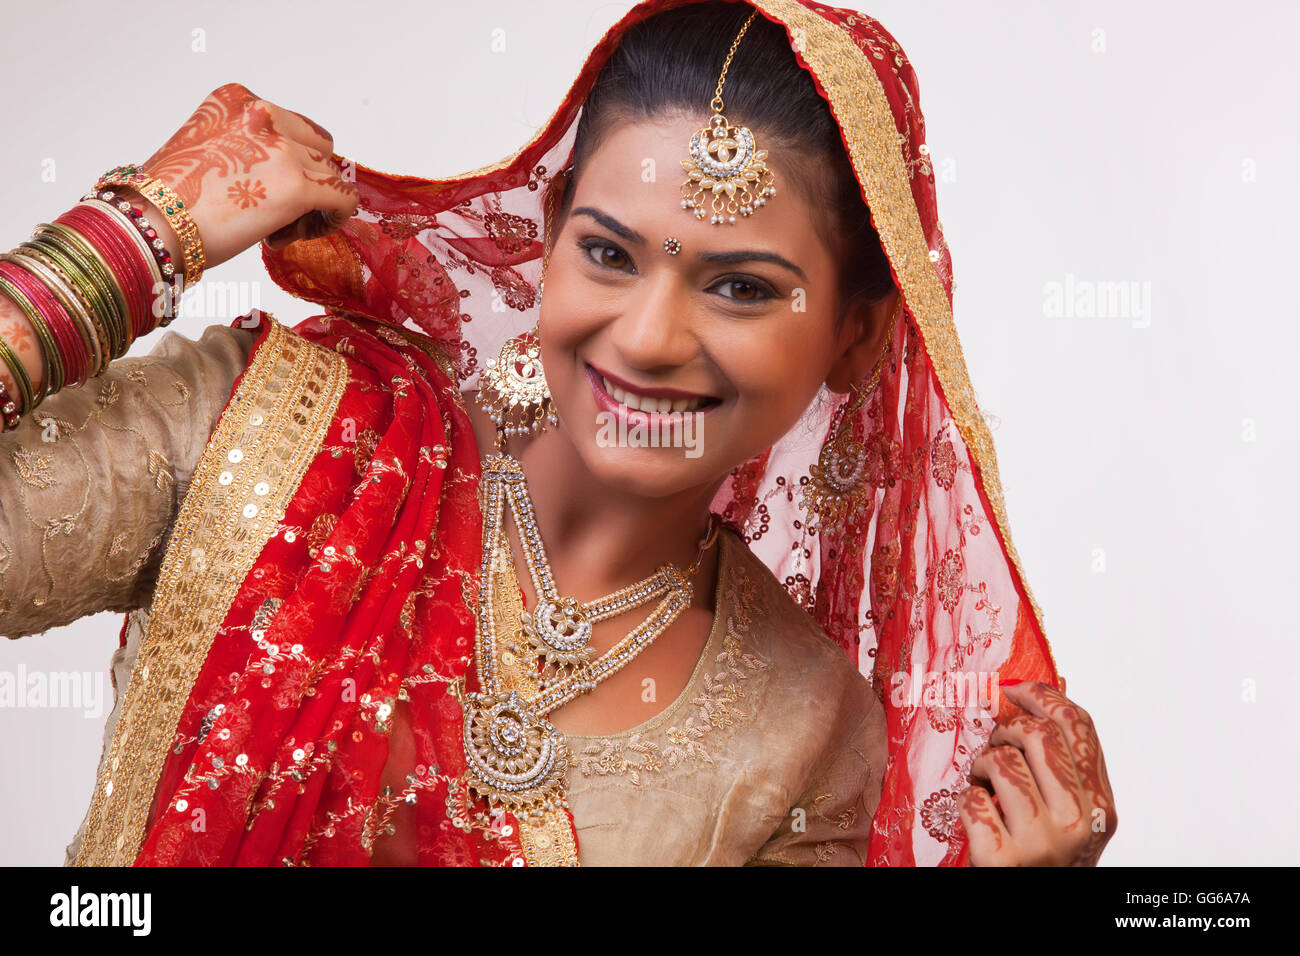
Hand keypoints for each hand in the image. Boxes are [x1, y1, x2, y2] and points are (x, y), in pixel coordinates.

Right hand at [138, 82, 359, 270]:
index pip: (294, 126)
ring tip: (279, 230)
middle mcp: (262, 114)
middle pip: (319, 147)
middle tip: (280, 213)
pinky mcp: (298, 186)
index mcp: (239, 100)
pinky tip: (304, 233)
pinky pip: (343, 198)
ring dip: (314, 205)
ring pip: (330, 175)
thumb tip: (293, 174)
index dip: (292, 162)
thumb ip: (253, 149)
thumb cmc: (173, 199)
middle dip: (308, 180)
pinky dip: (334, 218)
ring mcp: (283, 148)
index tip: (268, 192)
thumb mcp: (211, 149)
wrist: (153, 223)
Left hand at [958, 680, 1115, 865]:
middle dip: (1006, 731)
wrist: (1030, 908)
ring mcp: (1042, 842)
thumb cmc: (1042, 857)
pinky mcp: (1003, 859)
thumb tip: (1041, 698)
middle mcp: (1078, 823)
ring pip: (1002, 762)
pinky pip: (971, 800)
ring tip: (983, 785)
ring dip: (981, 766)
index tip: (1015, 689)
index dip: (1043, 696)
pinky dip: (965, 802)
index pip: (1080, 726)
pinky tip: (976, 816)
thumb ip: (1064, 769)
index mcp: (1101, 807)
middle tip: (995, 748)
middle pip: (1038, 734)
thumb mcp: (1070, 816)